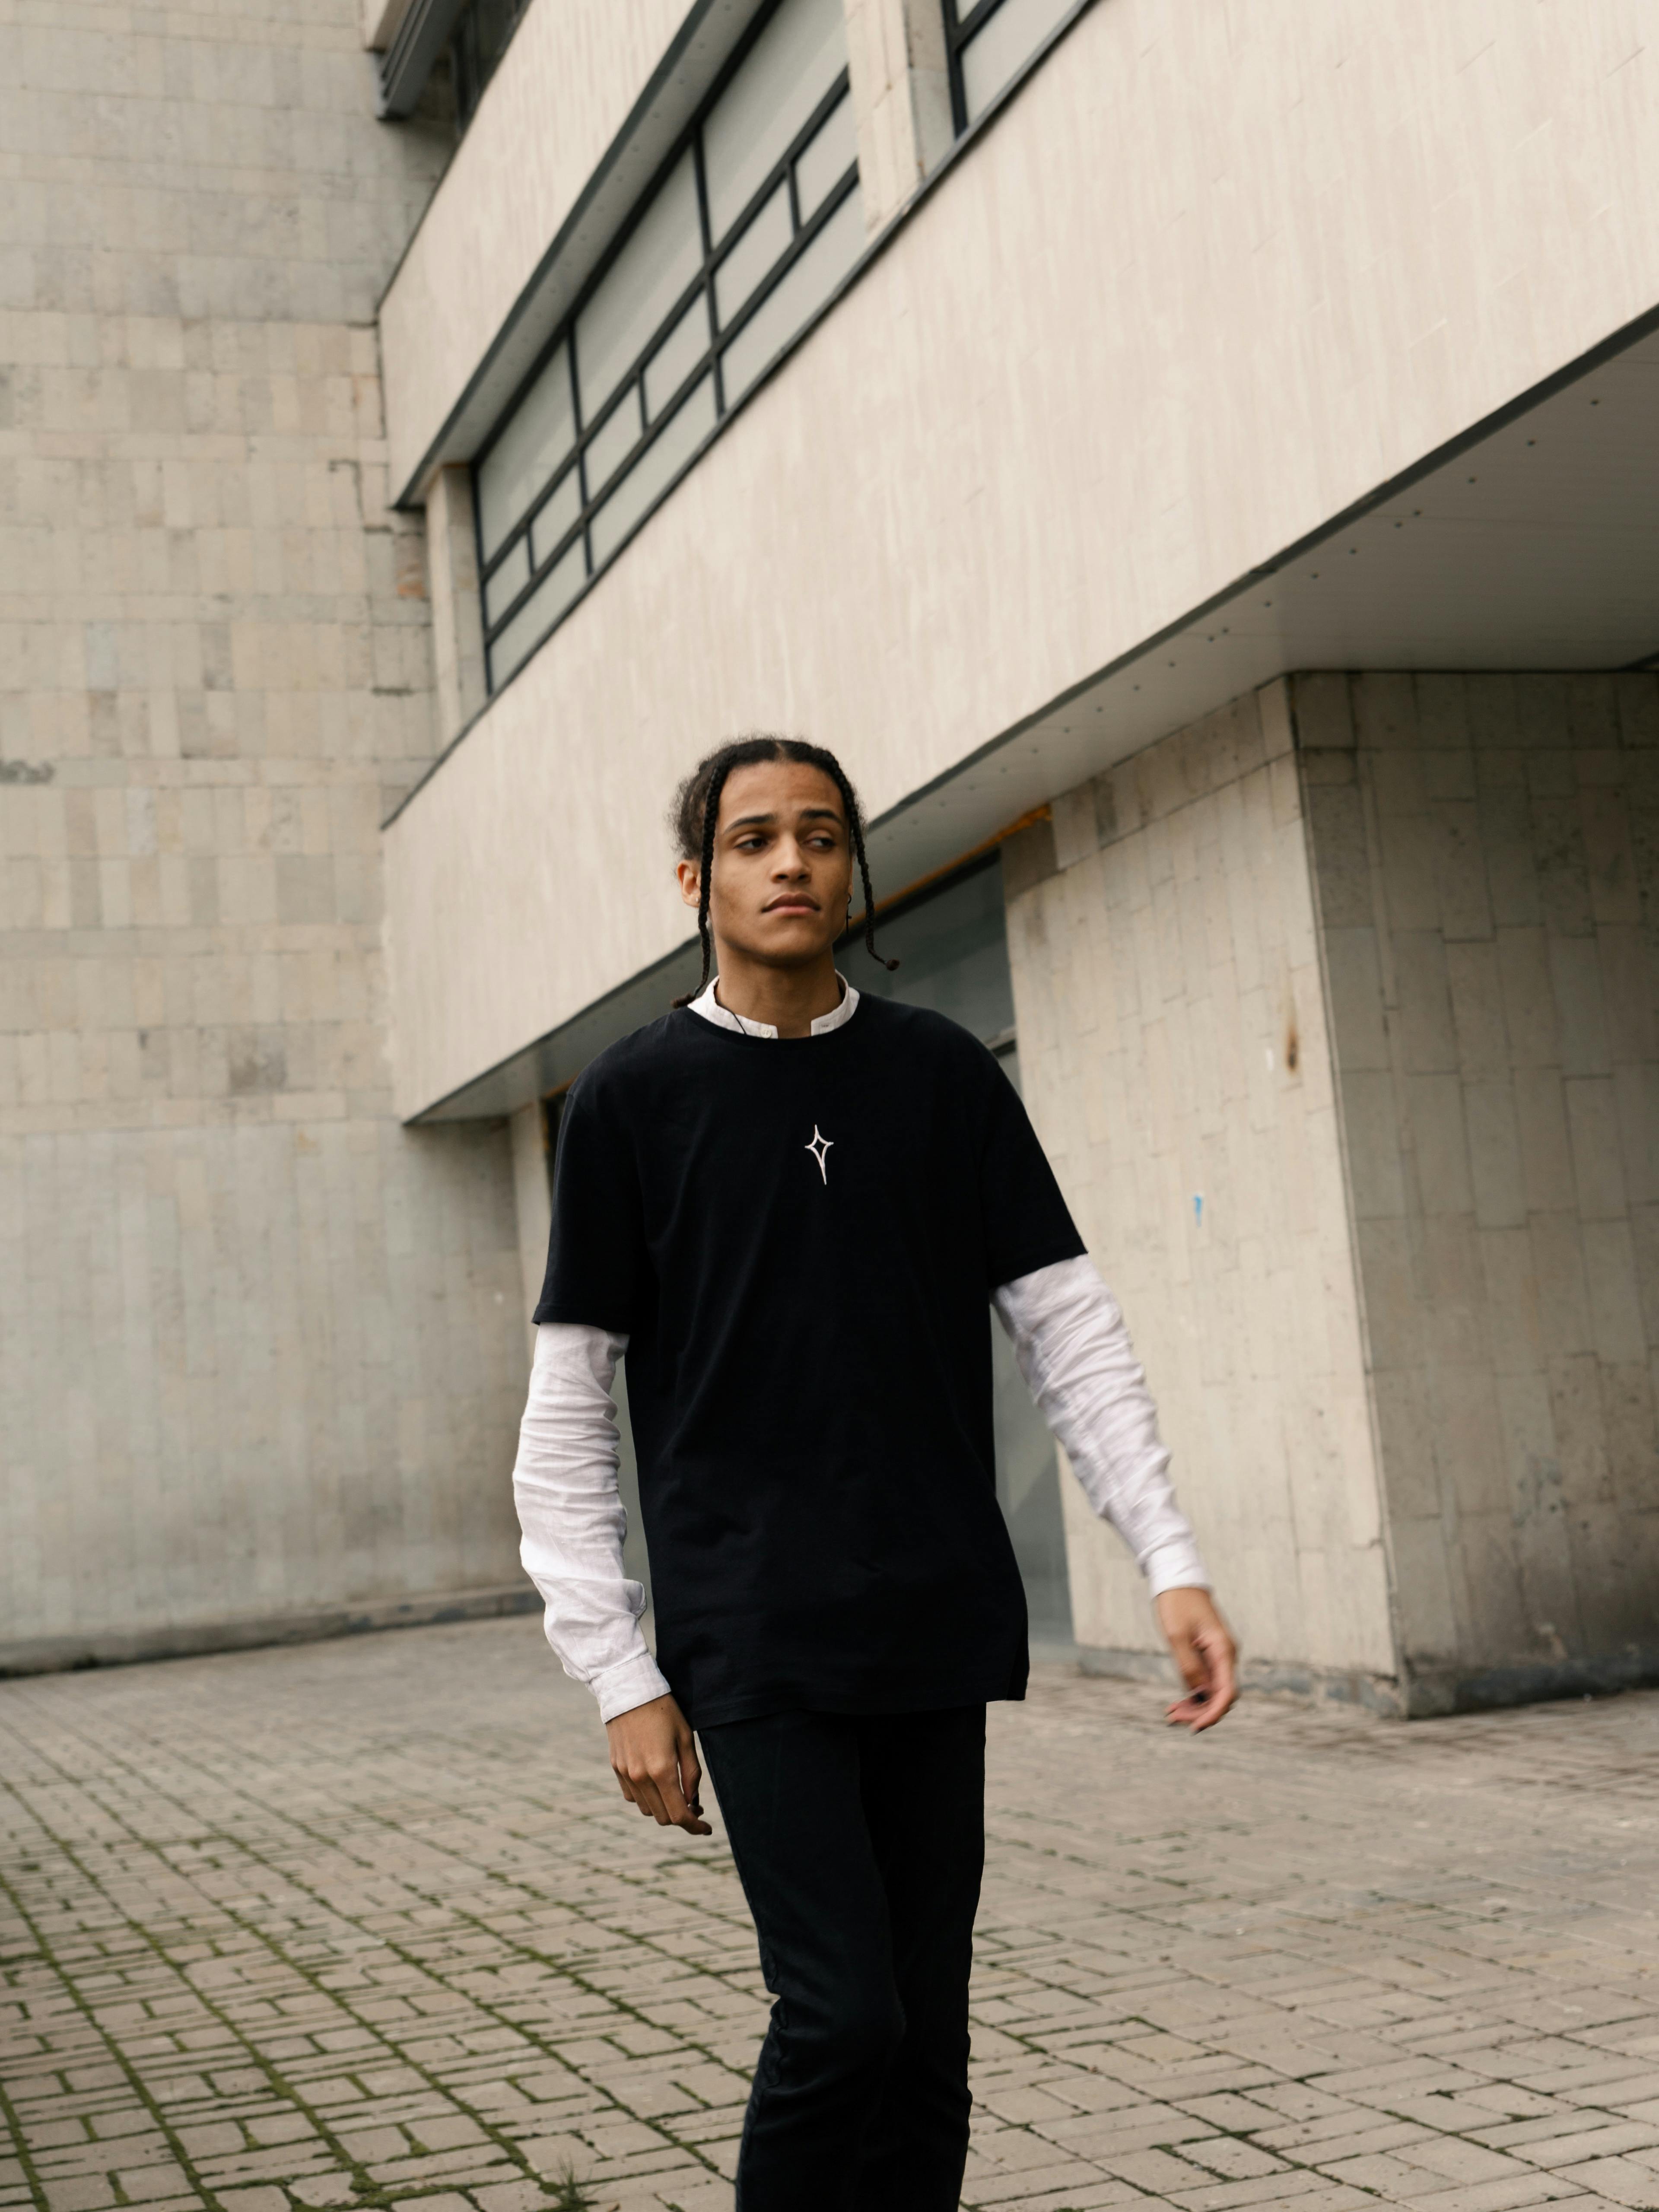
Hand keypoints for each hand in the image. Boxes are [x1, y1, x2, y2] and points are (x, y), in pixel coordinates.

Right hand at [605, 1694, 711, 1833]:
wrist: (630, 1691)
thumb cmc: (664, 1711)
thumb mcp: (686, 1738)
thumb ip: (691, 1773)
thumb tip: (692, 1801)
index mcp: (662, 1770)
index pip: (679, 1814)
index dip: (695, 1826)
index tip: (706, 1828)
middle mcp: (641, 1777)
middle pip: (663, 1817)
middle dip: (681, 1817)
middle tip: (695, 1806)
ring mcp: (626, 1774)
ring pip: (647, 1810)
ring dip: (663, 1808)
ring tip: (676, 1793)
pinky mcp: (616, 1768)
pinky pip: (632, 1797)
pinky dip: (646, 1798)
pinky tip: (656, 1784)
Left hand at [1155, 1587, 1237, 1732]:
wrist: (1178, 1582)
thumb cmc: (1177, 1604)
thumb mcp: (1177, 1636)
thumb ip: (1189, 1666)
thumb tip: (1199, 1694)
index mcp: (1223, 1650)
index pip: (1227, 1692)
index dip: (1214, 1713)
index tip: (1195, 1726)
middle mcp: (1226, 1655)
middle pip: (1221, 1696)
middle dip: (1201, 1712)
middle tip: (1173, 1719)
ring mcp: (1219, 1656)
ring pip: (1213, 1691)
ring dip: (1195, 1706)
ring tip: (1171, 1714)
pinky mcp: (1209, 1656)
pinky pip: (1206, 1682)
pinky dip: (1193, 1694)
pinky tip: (1177, 1704)